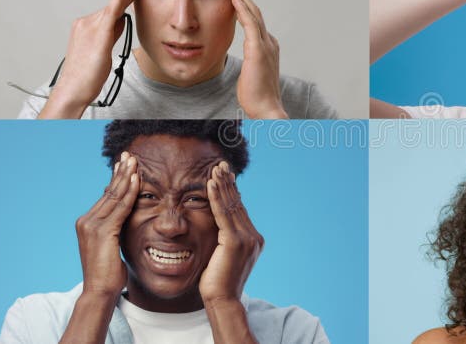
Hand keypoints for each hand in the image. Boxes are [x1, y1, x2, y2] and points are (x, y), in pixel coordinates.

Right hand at [44, 0, 141, 116]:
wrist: (73, 89)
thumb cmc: (87, 75)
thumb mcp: (103, 50)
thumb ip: (112, 32)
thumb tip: (123, 19)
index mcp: (88, 26)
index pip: (111, 8)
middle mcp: (87, 23)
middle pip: (113, 4)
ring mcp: (90, 28)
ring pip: (113, 6)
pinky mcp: (97, 35)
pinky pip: (110, 14)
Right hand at [74, 152, 139, 297]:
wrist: (100, 291)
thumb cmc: (109, 273)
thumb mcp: (111, 245)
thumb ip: (115, 229)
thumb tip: (124, 217)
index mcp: (87, 223)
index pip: (106, 196)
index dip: (117, 180)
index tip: (125, 165)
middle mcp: (86, 221)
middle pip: (108, 191)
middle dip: (121, 172)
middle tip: (129, 155)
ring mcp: (92, 225)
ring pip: (114, 196)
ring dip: (126, 176)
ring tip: (135, 161)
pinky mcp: (103, 231)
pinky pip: (120, 207)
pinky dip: (130, 192)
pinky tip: (137, 180)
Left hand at [199, 161, 263, 304]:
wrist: (222, 300)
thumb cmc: (217, 282)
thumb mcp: (223, 256)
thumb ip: (224, 239)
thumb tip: (217, 227)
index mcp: (253, 239)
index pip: (239, 209)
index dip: (231, 191)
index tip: (224, 175)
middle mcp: (253, 237)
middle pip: (238, 203)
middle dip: (228, 183)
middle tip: (220, 164)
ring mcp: (247, 239)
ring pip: (231, 206)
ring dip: (222, 185)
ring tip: (215, 168)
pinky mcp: (235, 242)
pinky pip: (223, 214)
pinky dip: (216, 197)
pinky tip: (211, 184)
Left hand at [229, 0, 287, 118]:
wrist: (267, 109)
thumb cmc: (257, 97)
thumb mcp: (251, 75)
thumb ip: (249, 64)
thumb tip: (245, 63)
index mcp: (267, 47)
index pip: (255, 20)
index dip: (246, 4)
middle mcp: (269, 42)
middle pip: (255, 11)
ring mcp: (265, 45)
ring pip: (253, 13)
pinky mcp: (258, 50)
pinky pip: (249, 23)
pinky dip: (242, 8)